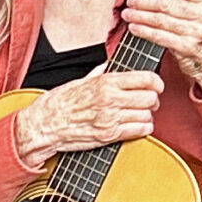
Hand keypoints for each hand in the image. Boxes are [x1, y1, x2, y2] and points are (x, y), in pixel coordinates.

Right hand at [14, 67, 163, 166]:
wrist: (45, 125)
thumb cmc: (58, 103)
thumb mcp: (79, 81)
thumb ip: (98, 73)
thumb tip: (108, 66)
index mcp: (105, 82)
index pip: (145, 79)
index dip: (156, 82)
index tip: (156, 85)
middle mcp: (110, 99)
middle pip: (150, 98)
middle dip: (154, 99)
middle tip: (149, 100)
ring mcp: (111, 119)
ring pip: (147, 115)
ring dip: (147, 115)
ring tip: (140, 114)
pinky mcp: (109, 136)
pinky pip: (139, 131)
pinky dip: (143, 128)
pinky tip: (136, 125)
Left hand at [122, 0, 201, 94]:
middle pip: (167, 3)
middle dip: (144, 2)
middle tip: (131, 1)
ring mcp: (197, 32)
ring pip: (161, 20)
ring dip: (140, 16)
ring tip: (128, 14)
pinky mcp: (188, 48)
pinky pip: (160, 37)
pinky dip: (144, 31)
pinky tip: (135, 28)